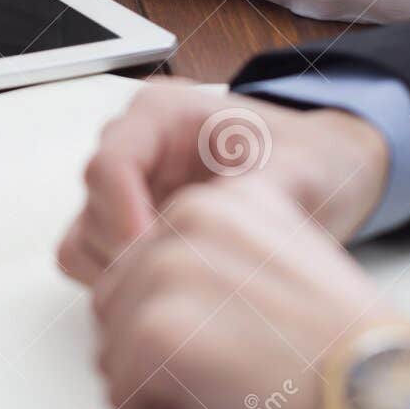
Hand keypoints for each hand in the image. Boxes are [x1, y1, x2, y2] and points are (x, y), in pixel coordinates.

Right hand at [59, 81, 389, 284]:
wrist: (326, 174)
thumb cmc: (312, 159)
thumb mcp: (297, 170)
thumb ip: (249, 198)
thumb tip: (212, 237)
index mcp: (161, 114)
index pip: (109, 164)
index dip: (125, 217)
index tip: (161, 256)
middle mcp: (133, 147)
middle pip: (92, 206)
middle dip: (129, 251)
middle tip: (180, 284)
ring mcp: (127, 190)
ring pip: (83, 239)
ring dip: (122, 272)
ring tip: (183, 292)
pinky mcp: (127, 227)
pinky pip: (94, 261)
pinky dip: (122, 284)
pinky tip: (174, 294)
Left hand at [91, 177, 398, 408]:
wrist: (389, 394)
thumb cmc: (344, 349)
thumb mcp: (276, 262)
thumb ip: (206, 261)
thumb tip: (132, 295)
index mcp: (215, 199)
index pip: (138, 266)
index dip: (183, 319)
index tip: (247, 332)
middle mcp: (183, 222)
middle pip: (114, 307)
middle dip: (159, 351)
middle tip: (242, 362)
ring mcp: (165, 274)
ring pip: (112, 352)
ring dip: (161, 385)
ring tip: (238, 378)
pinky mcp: (154, 332)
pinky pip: (121, 395)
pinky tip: (226, 402)